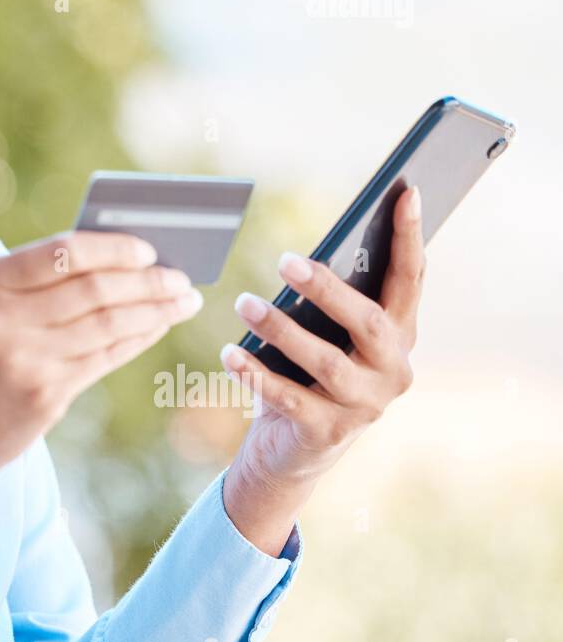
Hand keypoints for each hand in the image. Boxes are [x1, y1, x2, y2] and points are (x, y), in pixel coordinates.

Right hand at [0, 230, 204, 483]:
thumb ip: (33, 280)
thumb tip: (117, 258)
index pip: (62, 252)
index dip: (112, 248)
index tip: (147, 248)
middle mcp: (0, 319)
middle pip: (93, 289)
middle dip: (146, 280)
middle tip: (180, 276)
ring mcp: (24, 360)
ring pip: (109, 324)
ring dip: (155, 309)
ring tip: (183, 299)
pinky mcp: (45, 395)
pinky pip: (106, 357)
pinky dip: (139, 338)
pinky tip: (158, 326)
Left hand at [221, 184, 425, 490]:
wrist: (294, 449)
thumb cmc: (307, 373)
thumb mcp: (324, 334)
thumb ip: (327, 301)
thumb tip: (301, 257)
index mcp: (399, 334)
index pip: (411, 279)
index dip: (409, 237)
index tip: (406, 192)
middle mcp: (393, 369)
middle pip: (368, 323)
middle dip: (327, 290)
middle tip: (284, 261)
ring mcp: (366, 405)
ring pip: (327, 362)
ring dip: (282, 330)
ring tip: (244, 303)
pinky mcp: (329, 433)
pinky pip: (290, 398)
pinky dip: (256, 374)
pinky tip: (229, 353)